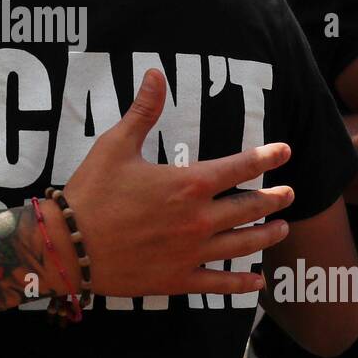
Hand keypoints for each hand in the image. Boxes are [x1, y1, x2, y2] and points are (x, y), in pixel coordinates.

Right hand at [64, 68, 293, 296]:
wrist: (68, 245)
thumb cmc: (91, 191)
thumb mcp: (115, 145)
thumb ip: (143, 111)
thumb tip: (156, 73)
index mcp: (188, 184)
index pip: (239, 167)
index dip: (266, 157)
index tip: (285, 151)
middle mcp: (198, 219)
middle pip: (249, 208)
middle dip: (273, 199)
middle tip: (289, 194)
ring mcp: (191, 253)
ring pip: (242, 245)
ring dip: (266, 236)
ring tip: (283, 229)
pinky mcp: (178, 280)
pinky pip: (219, 283)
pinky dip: (242, 283)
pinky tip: (257, 281)